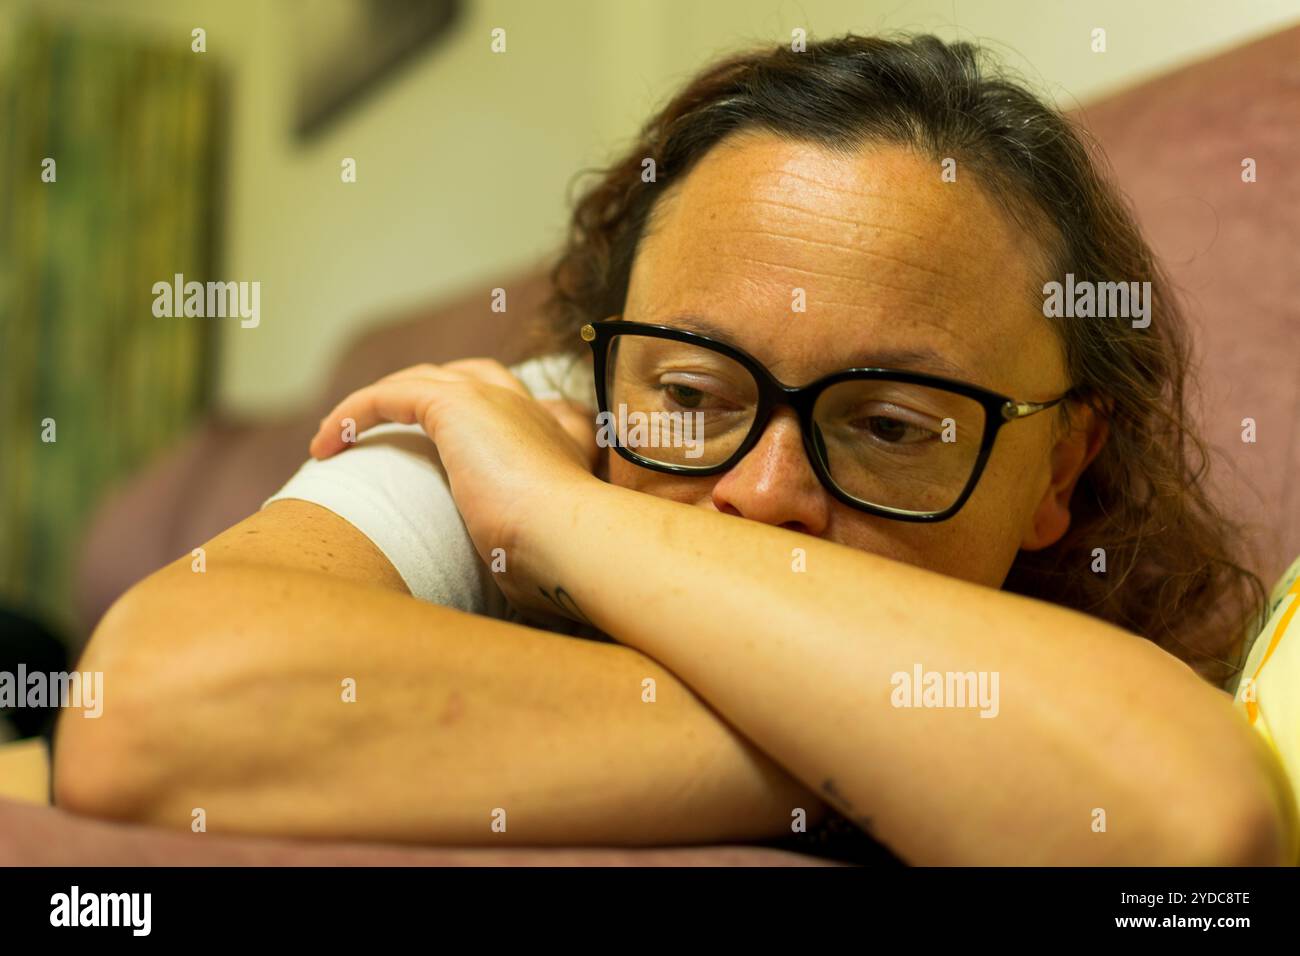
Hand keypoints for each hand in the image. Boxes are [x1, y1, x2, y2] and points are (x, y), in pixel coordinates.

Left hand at [309, 359, 600, 612]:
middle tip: (390, 431)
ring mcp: (494, 400)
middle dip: (428, 396)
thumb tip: (525, 590)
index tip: (459, 452)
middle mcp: (528, 410)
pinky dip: (354, 413)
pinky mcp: (457, 405)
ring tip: (341, 439)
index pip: (526, 408)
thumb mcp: (548, 553)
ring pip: (422, 382)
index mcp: (559, 440)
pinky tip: (325, 446)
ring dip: (379, 404)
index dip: (487, 418)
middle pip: (469, 379)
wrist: (572, 540)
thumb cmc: (564, 563)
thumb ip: (535, 552)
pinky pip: (389, 395)